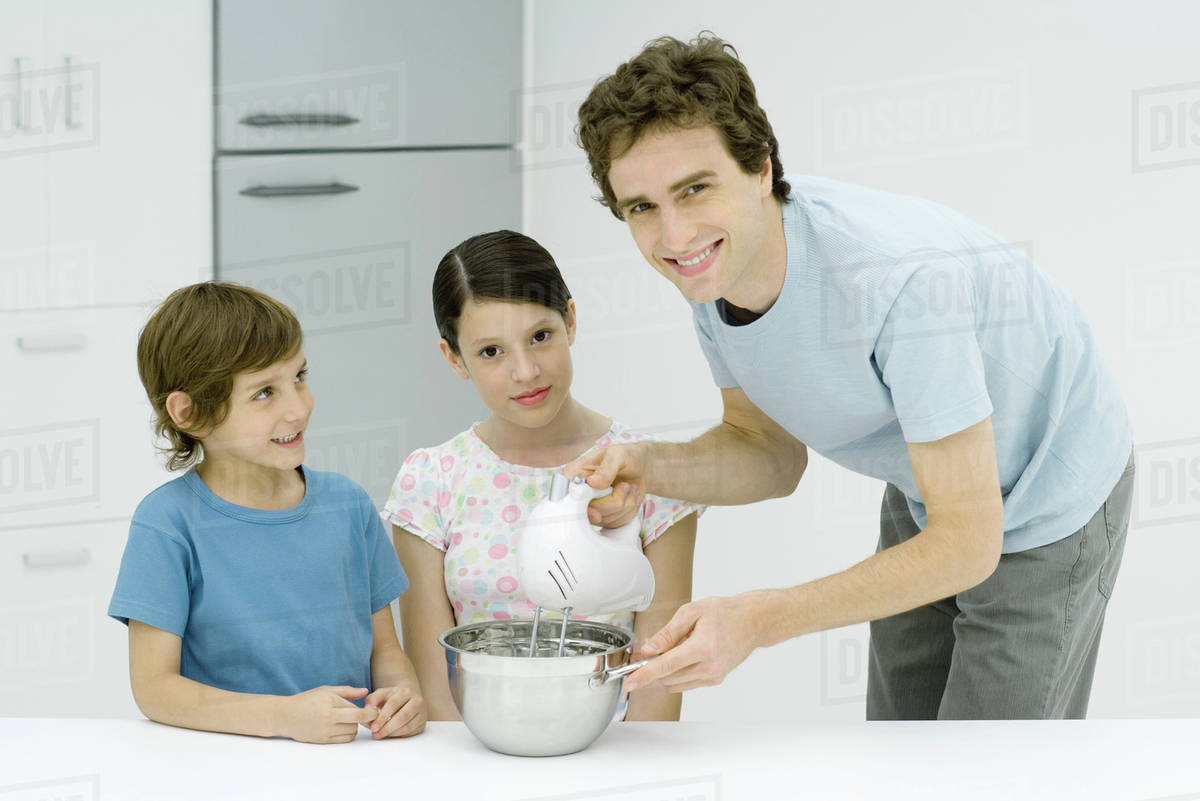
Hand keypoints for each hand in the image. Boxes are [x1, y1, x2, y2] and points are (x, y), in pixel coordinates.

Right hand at [282, 685, 377, 743]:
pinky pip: (344, 739)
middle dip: (366, 718)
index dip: (367, 709)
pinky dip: (348, 734)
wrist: (285, 716)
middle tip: (368, 716)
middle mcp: (328, 716)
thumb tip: (365, 691)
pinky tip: (344, 727)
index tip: (373, 709)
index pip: (356, 707)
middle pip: (357, 719)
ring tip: (349, 720)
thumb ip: (347, 691)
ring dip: (355, 726)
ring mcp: (325, 729)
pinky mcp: (322, 740)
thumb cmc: (307, 700)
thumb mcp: (326, 690)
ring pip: (352, 730)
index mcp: (330, 701)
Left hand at [363, 682, 426, 738]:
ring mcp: (422, 712)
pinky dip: (399, 735)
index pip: (393, 704)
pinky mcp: (423, 723)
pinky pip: (411, 732)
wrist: (409, 697)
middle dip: (387, 728)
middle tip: (376, 734)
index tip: (373, 727)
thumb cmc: (392, 697)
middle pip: (403, 716)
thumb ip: (373, 699)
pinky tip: (389, 735)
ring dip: (392, 733)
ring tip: (380, 735)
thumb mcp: (382, 694)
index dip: (382, 717)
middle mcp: (417, 701)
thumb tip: (368, 709)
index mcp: (406, 692)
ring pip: (408, 726)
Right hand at [565, 443, 646, 526]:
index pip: (567, 495)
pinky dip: (629, 511)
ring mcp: (591, 507)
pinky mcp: (604, 516)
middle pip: (590, 512)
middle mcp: (579, 493)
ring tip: (629, 488)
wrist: (640, 467)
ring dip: (625, 505)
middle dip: (614, 502)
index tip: (596, 510)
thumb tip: (593, 482)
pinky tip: (630, 497)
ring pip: (606, 519)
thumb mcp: (617, 455)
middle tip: (625, 486)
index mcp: (574, 474)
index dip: (581, 505)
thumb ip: (606, 468)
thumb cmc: (625, 457)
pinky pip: (616, 524)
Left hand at [623, 593, 766, 693]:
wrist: (752, 622)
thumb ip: (668, 632)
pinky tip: (682, 656)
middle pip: (667, 678)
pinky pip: (686, 683)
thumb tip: (649, 649)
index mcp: (702, 648)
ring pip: (675, 684)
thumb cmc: (724, 612)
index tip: (628, 682)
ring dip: (664, 673)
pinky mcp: (714, 680)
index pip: (665, 666)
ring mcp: (713, 676)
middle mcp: (708, 667)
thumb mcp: (692, 612)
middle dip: (651, 669)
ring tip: (669, 651)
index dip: (643, 675)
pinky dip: (677, 674)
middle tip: (645, 653)